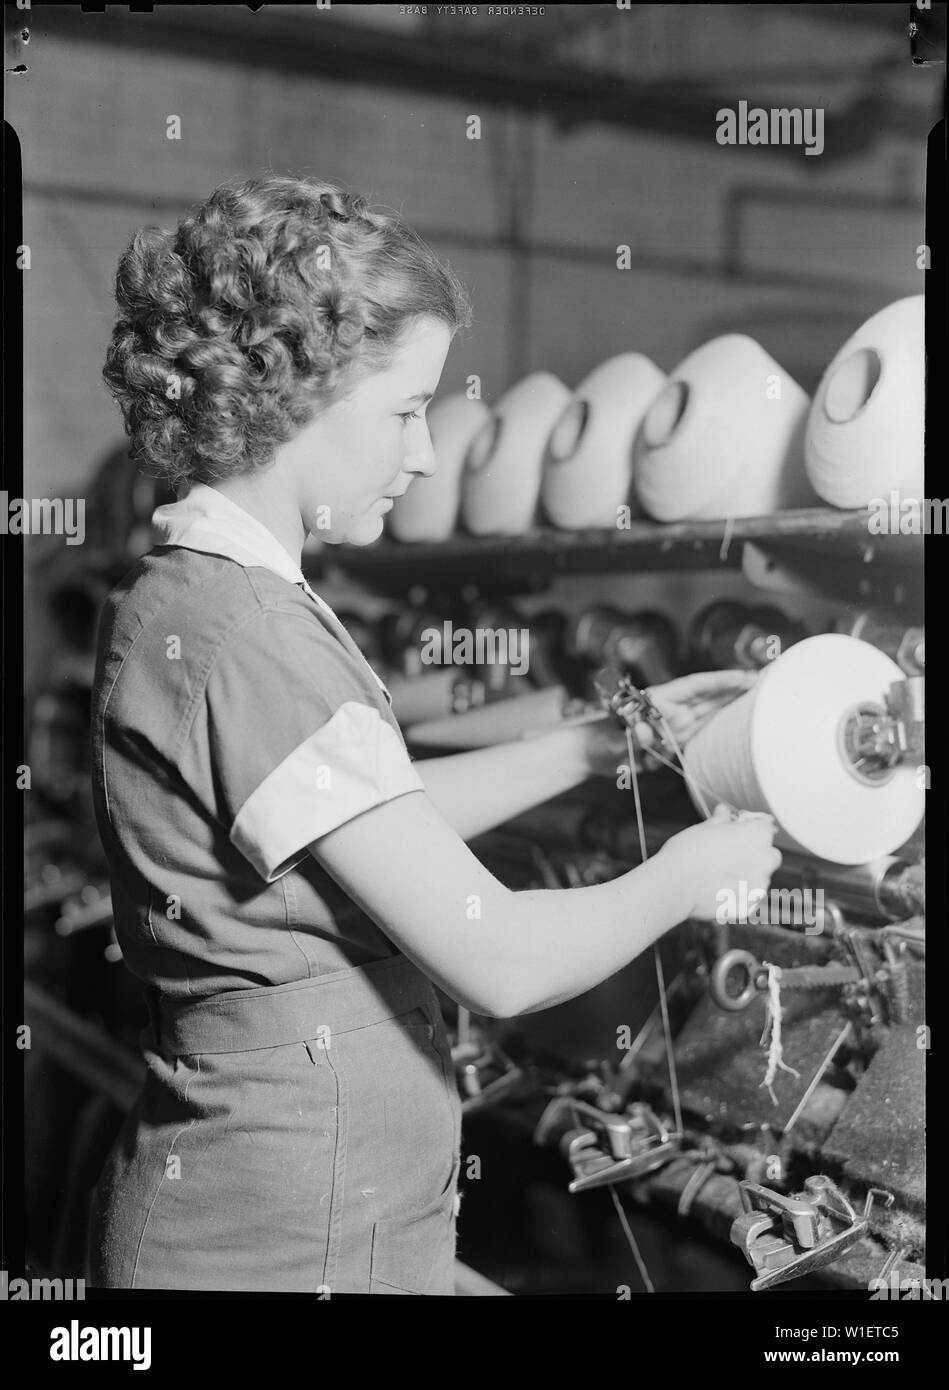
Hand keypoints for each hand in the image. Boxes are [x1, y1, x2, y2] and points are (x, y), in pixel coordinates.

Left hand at [577, 668, 755, 776]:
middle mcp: (671, 707)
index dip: (721, 681)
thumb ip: (629, 735)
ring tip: (762, 696)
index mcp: (658, 701)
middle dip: (736, 686)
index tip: (745, 678)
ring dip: (734, 701)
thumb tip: (644, 730)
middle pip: (709, 693)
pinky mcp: (677, 737)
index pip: (695, 685)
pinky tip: (743, 719)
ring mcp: (676, 722)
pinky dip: (724, 721)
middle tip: (766, 682)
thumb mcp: (612, 739)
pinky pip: (705, 726)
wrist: (591, 753)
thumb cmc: (599, 743)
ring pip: (711, 707)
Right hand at [658, 803, 781, 922]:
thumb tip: (724, 812)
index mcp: (757, 835)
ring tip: (718, 876)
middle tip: (730, 854)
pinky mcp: (749, 906)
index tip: (736, 830)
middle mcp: (765, 860)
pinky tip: (718, 891)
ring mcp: (759, 885)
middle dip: (756, 854)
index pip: (764, 826)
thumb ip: (720, 821)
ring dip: (747, 875)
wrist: (675, 885)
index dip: (750, 827)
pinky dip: (738, 894)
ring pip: (760, 877)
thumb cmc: (687, 852)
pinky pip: (749, 897)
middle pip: (769, 854)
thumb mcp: (703, 829)